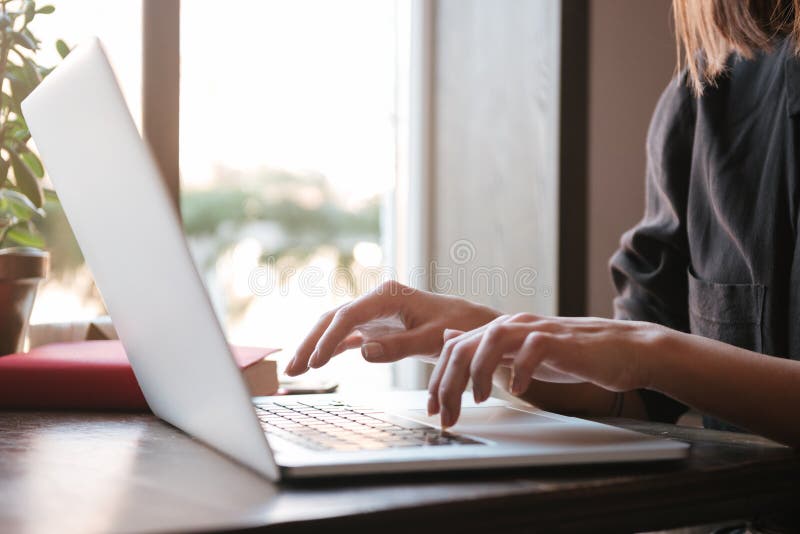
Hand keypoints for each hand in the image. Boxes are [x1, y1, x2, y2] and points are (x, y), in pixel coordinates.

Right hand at [284, 281, 499, 375]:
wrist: (470, 324)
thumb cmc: (456, 327)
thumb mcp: (431, 339)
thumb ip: (398, 347)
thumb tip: (362, 352)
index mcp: (387, 295)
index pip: (348, 316)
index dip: (328, 340)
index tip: (316, 362)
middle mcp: (375, 300)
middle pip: (333, 319)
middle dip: (311, 343)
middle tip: (292, 369)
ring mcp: (372, 313)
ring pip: (334, 328)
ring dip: (314, 348)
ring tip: (294, 371)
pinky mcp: (374, 327)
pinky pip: (345, 338)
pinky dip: (329, 350)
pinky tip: (314, 365)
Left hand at [428, 313, 665, 426]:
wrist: (623, 349)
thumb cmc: (572, 356)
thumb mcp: (520, 353)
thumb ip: (486, 349)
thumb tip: (450, 340)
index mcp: (500, 331)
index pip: (454, 350)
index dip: (438, 380)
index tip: (434, 411)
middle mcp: (512, 325)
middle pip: (464, 347)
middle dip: (448, 384)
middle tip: (447, 417)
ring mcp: (535, 330)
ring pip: (490, 340)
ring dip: (477, 373)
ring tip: (478, 400)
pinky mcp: (560, 340)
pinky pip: (532, 348)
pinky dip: (520, 369)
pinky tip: (519, 389)